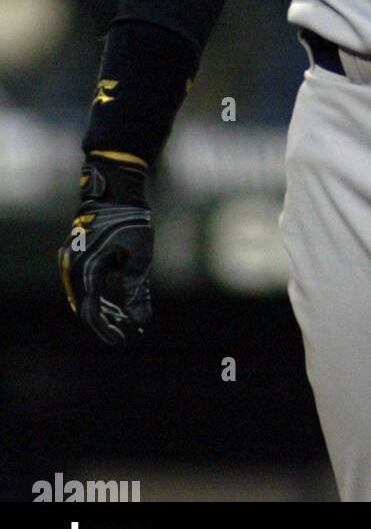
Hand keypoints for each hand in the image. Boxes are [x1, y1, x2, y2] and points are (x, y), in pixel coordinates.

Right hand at [58, 152, 152, 345]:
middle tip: (131, 333)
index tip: (125, 341)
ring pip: (86, 295)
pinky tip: (120, 303)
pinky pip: (86, 282)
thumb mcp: (139, 257)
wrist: (115, 187)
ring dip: (106, 309)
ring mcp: (71, 260)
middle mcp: (71, 266)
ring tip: (129, 322)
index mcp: (85, 268)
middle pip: (87, 306)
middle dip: (109, 322)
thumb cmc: (130, 219)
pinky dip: (102, 294)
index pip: (92, 311)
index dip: (107, 330)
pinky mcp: (76, 254)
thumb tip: (141, 321)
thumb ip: (137, 291)